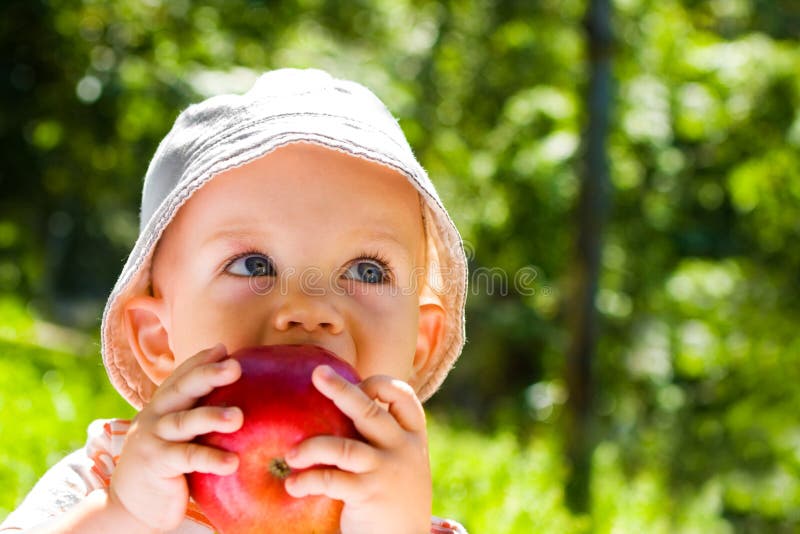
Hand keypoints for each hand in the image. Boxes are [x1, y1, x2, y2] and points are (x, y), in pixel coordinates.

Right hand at [108, 344, 243, 530]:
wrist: (130, 505)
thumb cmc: (167, 466)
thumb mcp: (181, 436)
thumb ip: (200, 416)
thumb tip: (244, 402)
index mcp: (164, 405)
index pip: (182, 377)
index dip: (200, 361)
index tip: (224, 349)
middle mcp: (156, 415)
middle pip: (182, 389)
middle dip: (208, 375)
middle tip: (235, 367)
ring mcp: (154, 438)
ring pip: (185, 422)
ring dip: (212, 417)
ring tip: (238, 418)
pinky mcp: (156, 463)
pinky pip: (186, 458)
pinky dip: (210, 458)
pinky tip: (232, 462)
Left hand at [284, 366, 431, 533]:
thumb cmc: (394, 495)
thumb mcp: (401, 460)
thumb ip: (382, 436)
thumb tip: (344, 402)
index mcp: (413, 436)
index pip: (403, 396)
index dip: (379, 384)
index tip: (359, 385)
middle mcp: (403, 449)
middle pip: (370, 411)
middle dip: (342, 389)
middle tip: (317, 374)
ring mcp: (386, 471)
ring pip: (344, 447)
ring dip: (312, 447)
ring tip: (292, 455)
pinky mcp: (368, 495)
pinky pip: (332, 480)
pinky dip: (308, 480)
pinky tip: (293, 485)